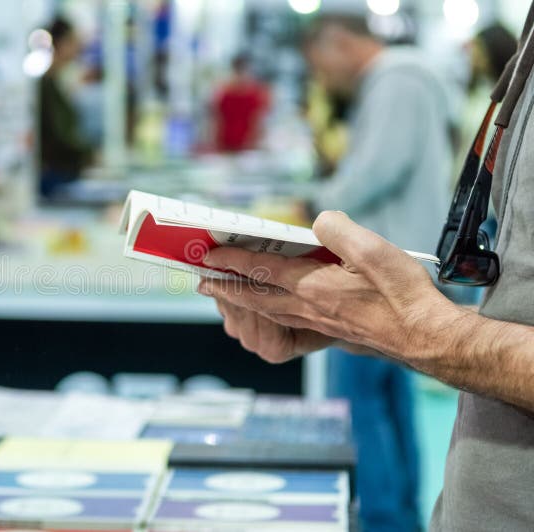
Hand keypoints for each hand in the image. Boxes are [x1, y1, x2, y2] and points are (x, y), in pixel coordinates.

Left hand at [198, 211, 461, 364]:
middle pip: (253, 297)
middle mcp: (306, 308)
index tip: (209, 254)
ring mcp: (315, 322)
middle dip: (224, 288)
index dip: (232, 260)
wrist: (424, 337)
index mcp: (312, 286)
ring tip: (224, 294)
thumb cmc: (402, 293)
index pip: (260, 270)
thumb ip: (337, 230)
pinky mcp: (327, 331)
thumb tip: (318, 222)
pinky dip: (264, 313)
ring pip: (266, 312)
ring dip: (240, 303)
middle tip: (201, 282)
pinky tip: (267, 309)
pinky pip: (283, 322)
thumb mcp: (373, 249)